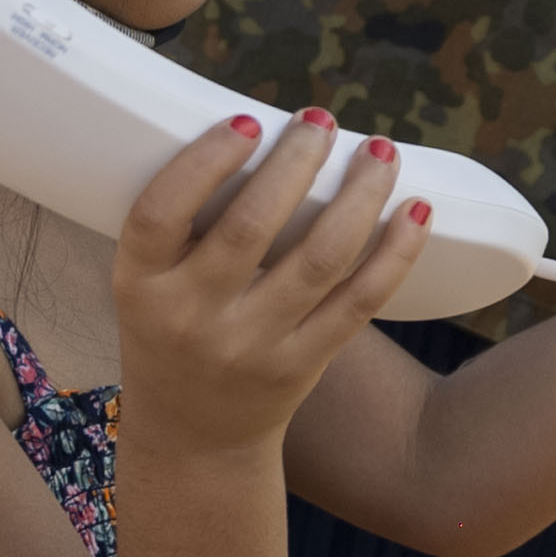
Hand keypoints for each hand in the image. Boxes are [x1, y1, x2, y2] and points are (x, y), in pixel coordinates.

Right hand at [115, 111, 430, 457]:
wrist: (193, 437)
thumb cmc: (173, 335)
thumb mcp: (150, 288)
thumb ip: (189, 231)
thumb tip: (270, 137)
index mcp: (139, 288)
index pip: (159, 215)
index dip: (203, 162)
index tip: (247, 122)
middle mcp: (190, 318)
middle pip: (250, 226)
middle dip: (296, 162)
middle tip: (321, 119)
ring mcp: (250, 345)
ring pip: (319, 258)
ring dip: (359, 196)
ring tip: (380, 152)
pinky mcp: (302, 365)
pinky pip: (360, 301)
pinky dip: (395, 253)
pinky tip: (416, 211)